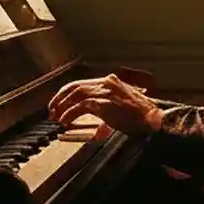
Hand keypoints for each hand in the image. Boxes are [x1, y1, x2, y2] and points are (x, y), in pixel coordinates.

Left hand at [48, 73, 163, 136]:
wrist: (152, 118)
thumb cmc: (141, 115)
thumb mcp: (122, 104)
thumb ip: (108, 106)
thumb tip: (96, 118)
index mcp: (109, 81)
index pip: (81, 83)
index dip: (66, 94)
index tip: (59, 104)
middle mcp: (105, 83)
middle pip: (74, 87)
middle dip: (59, 98)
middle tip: (51, 110)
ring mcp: (105, 92)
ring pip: (75, 94)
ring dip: (62, 106)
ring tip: (55, 117)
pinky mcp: (104, 104)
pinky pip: (80, 107)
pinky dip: (69, 114)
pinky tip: (64, 121)